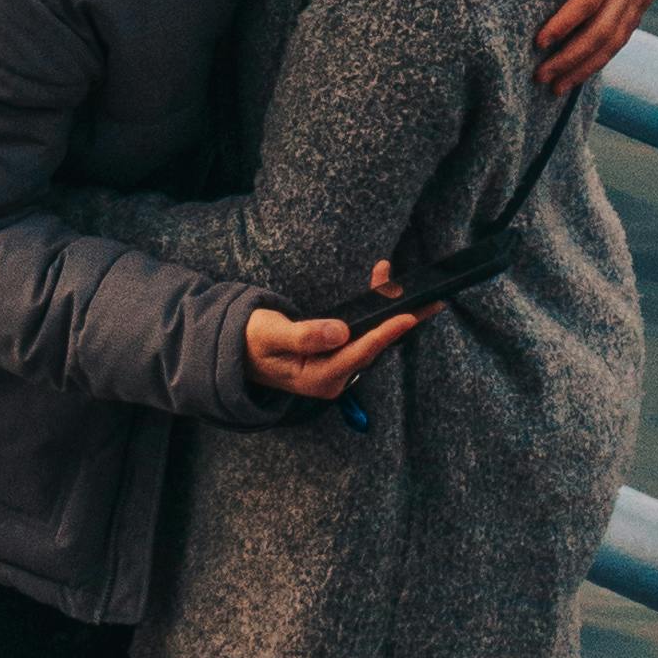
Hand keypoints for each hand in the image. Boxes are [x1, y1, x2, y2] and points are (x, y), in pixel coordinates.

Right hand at [243, 297, 422, 407]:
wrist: (234, 350)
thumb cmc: (251, 340)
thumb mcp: (271, 335)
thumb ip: (304, 335)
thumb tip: (340, 332)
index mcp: (318, 378)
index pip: (359, 353)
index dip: (385, 334)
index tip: (408, 317)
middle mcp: (333, 377)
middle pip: (373, 347)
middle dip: (395, 317)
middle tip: (423, 296)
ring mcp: (336, 367)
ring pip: (371, 338)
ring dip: (386, 309)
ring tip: (395, 279)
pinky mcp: (336, 355)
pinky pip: (362, 333)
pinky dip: (373, 310)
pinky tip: (379, 285)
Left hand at [538, 0, 657, 91]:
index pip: (589, 1)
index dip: (564, 25)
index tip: (538, 42)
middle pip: (601, 31)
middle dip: (570, 58)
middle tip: (540, 76)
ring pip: (614, 40)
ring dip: (585, 66)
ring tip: (556, 86)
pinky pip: (624, 35)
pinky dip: (603, 57)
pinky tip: (583, 70)